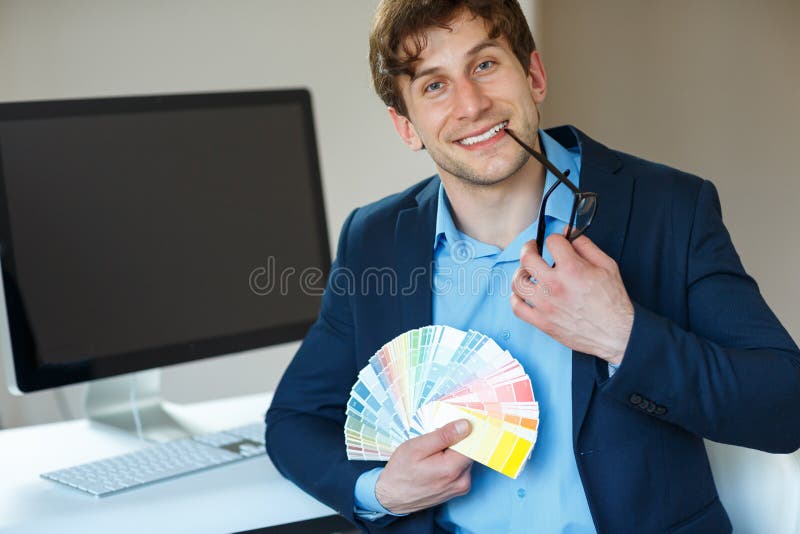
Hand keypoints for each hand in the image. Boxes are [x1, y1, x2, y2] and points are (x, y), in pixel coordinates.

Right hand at [375, 419, 472, 514]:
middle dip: (457, 441)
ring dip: (453, 452)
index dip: (465, 431)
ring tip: (433, 452)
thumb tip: (466, 426)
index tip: (454, 424)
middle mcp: (462, 481)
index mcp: (453, 469)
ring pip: (465, 459)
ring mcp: (461, 487)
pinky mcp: (458, 490)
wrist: (392, 497)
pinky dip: (451, 461)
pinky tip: (436, 461)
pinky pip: (461, 469)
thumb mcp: (417, 447)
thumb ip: (443, 435)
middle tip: (436, 440)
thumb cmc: (401, 471)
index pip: (474, 443)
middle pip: (470, 451)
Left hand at [510, 233, 633, 364]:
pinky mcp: (542, 321)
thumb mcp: (607, 265)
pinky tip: (523, 294)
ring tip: (528, 272)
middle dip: (529, 248)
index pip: (552, 242)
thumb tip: (569, 235)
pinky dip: (516, 298)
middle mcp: (555, 286)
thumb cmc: (613, 302)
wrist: (617, 333)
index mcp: (572, 269)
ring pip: (518, 282)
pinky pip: (517, 307)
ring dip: (521, 273)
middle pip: (526, 258)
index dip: (555, 238)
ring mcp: (546, 305)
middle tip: (533, 249)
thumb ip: (586, 246)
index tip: (556, 242)